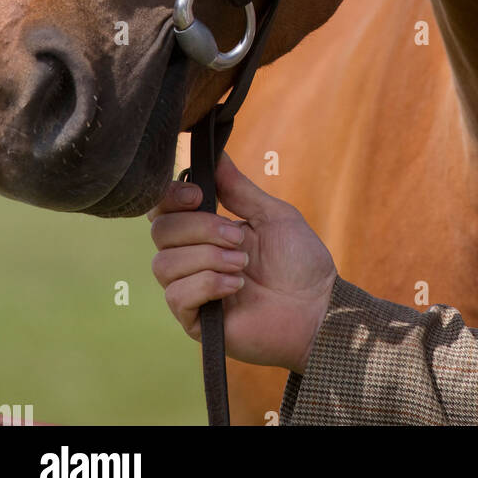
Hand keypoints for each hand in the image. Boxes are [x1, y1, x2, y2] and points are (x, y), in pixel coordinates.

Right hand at [148, 152, 337, 373]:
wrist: (317, 307)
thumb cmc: (300, 261)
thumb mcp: (272, 215)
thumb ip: (239, 190)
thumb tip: (217, 155)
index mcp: (207, 232)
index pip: (164, 210)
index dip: (171, 197)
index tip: (199, 195)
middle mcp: (193, 259)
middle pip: (160, 232)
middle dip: (200, 228)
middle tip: (239, 238)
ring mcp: (192, 291)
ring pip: (164, 264)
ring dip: (207, 258)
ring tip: (243, 265)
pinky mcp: (195, 322)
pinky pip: (177, 296)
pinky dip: (207, 284)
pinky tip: (237, 287)